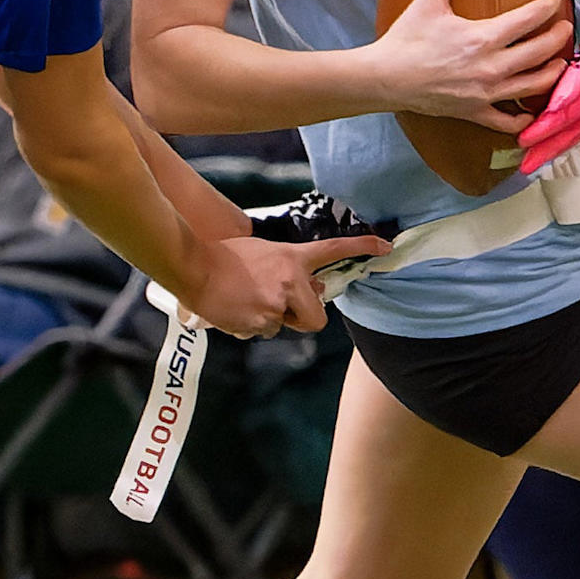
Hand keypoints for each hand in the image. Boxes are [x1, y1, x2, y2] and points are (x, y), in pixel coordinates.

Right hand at [183, 227, 383, 337]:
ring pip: (284, 326)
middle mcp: (291, 283)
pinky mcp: (259, 323)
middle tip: (283, 307)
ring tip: (247, 300)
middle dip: (303, 318)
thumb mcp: (265, 253)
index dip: (362, 247)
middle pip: (316, 319)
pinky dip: (252, 325)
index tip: (385, 246)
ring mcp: (276, 306)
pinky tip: (236, 309)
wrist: (193, 268)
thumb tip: (316, 286)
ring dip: (271, 319)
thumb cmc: (225, 256)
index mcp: (292, 259)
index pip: (333, 249)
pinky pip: (263, 332)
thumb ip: (291, 269)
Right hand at [361, 0, 579, 128]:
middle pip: (540, 53)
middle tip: (565, 28)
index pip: (527, 19)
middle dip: (558, 38)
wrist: (385, 79)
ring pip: (533, 86)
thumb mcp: (427, 0)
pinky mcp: (475, 112)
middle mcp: (491, 67)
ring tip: (559, 62)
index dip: (546, 7)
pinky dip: (523, 119)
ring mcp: (485, 93)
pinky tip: (530, 112)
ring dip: (552, 73)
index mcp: (483, 37)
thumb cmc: (406, 40)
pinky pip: (507, 122)